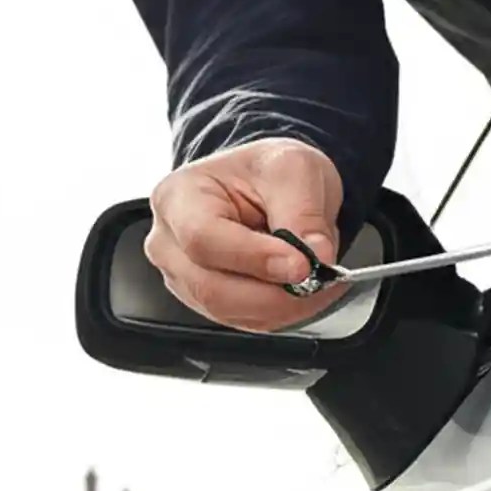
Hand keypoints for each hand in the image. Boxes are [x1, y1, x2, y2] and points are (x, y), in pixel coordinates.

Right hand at [144, 138, 347, 331]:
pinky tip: (303, 291)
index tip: (301, 264)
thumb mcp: (294, 169)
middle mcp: (169, 242)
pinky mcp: (206, 302)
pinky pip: (243, 320)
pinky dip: (281, 312)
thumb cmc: (267, 171)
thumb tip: (316, 255)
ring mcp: (184, 277)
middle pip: (211, 287)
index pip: (203, 238)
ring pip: (230, 311)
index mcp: (178, 196)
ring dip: (283, 305)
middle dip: (274, 292)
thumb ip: (303, 212)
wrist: (266, 186)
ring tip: (319, 282)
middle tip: (320, 279)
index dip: (254, 258)